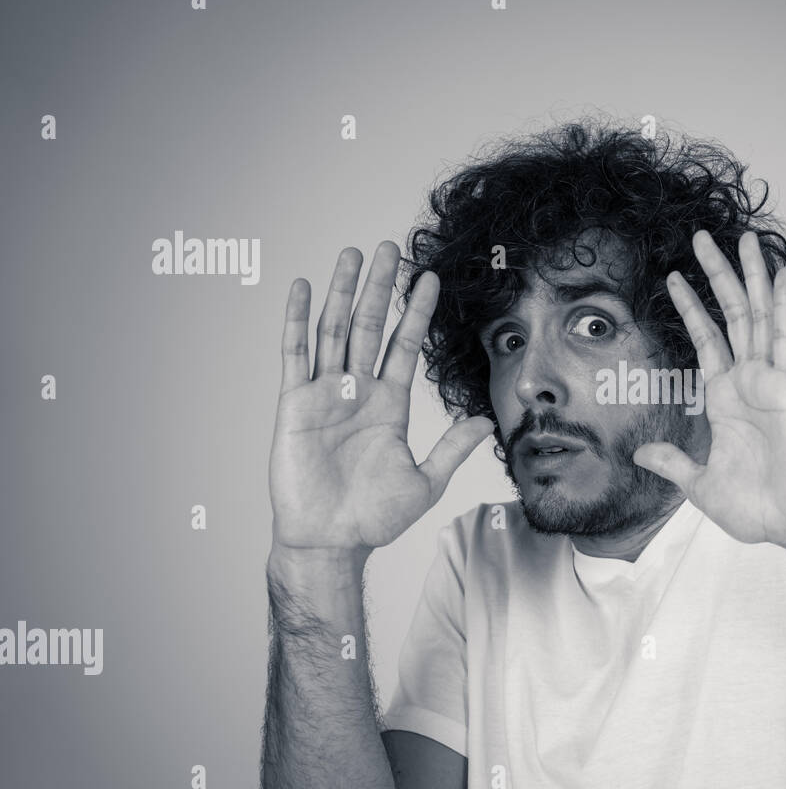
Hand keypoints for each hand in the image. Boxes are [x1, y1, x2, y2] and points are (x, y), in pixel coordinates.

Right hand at [269, 242, 493, 553]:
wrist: (330, 541)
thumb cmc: (373, 517)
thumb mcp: (425, 480)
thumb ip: (454, 448)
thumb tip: (487, 422)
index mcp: (388, 405)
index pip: (405, 345)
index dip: (417, 312)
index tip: (430, 279)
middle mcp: (357, 391)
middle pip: (371, 326)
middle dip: (383, 287)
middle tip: (391, 247)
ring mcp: (324, 393)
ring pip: (336, 329)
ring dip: (345, 291)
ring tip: (354, 253)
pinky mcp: (294, 403)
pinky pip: (294, 353)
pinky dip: (296, 319)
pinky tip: (302, 286)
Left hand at [632, 230, 785, 547]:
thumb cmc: (760, 507)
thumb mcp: (701, 484)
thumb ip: (674, 463)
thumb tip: (641, 453)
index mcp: (725, 399)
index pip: (705, 340)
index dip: (690, 308)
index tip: (672, 277)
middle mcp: (748, 380)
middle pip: (731, 314)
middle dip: (716, 275)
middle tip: (701, 236)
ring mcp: (770, 379)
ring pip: (758, 314)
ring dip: (750, 276)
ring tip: (742, 238)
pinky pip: (785, 337)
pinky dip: (783, 304)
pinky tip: (782, 273)